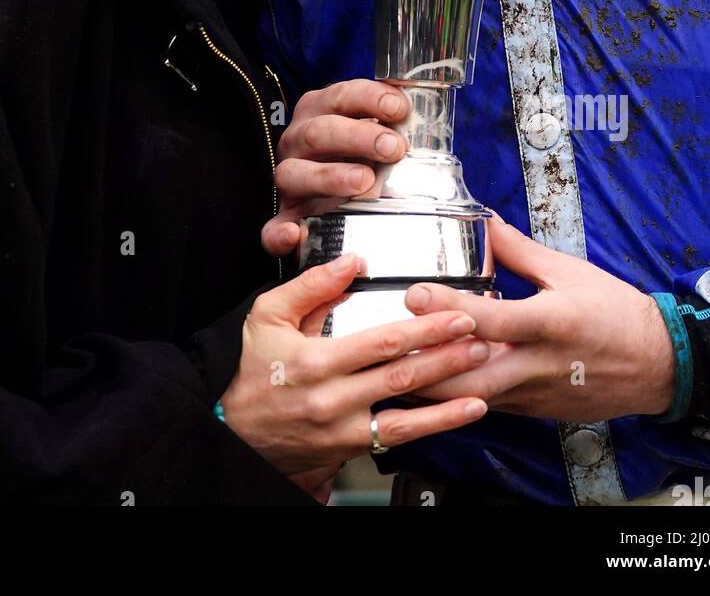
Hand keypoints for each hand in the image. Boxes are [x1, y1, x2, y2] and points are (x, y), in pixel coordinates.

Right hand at [220, 254, 489, 481]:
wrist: (227, 428)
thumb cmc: (248, 367)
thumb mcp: (268, 314)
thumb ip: (312, 285)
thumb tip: (353, 260)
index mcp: (315, 360)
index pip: (381, 341)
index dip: (424, 328)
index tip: (456, 313)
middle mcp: (333, 398)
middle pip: (401, 375)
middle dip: (447, 356)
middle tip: (482, 337)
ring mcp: (342, 429)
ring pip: (406, 414)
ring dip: (449, 395)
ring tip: (483, 376)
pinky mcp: (347, 450)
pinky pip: (396, 439)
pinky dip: (434, 427)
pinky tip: (462, 413)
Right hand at [262, 80, 410, 256]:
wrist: (335, 193)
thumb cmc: (361, 154)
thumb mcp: (374, 128)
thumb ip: (391, 119)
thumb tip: (417, 105)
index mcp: (319, 111)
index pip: (340, 96)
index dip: (369, 98)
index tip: (399, 109)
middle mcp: (298, 140)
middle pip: (319, 132)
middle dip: (358, 137)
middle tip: (393, 148)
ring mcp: (289, 179)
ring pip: (293, 173)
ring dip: (330, 176)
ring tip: (364, 182)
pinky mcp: (285, 217)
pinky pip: (272, 228)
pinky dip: (279, 233)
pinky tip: (295, 234)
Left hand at [406, 219, 675, 420]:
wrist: (659, 364)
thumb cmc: (615, 312)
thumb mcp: (569, 271)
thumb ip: (519, 250)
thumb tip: (484, 221)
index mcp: (550, 322)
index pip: (492, 320)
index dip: (450, 308)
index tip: (414, 293)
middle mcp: (539, 364)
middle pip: (472, 376)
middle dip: (427, 366)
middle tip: (388, 345)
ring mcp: (535, 394)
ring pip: (473, 398)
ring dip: (434, 384)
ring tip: (396, 362)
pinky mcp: (534, 410)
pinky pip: (487, 404)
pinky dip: (456, 394)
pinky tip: (429, 379)